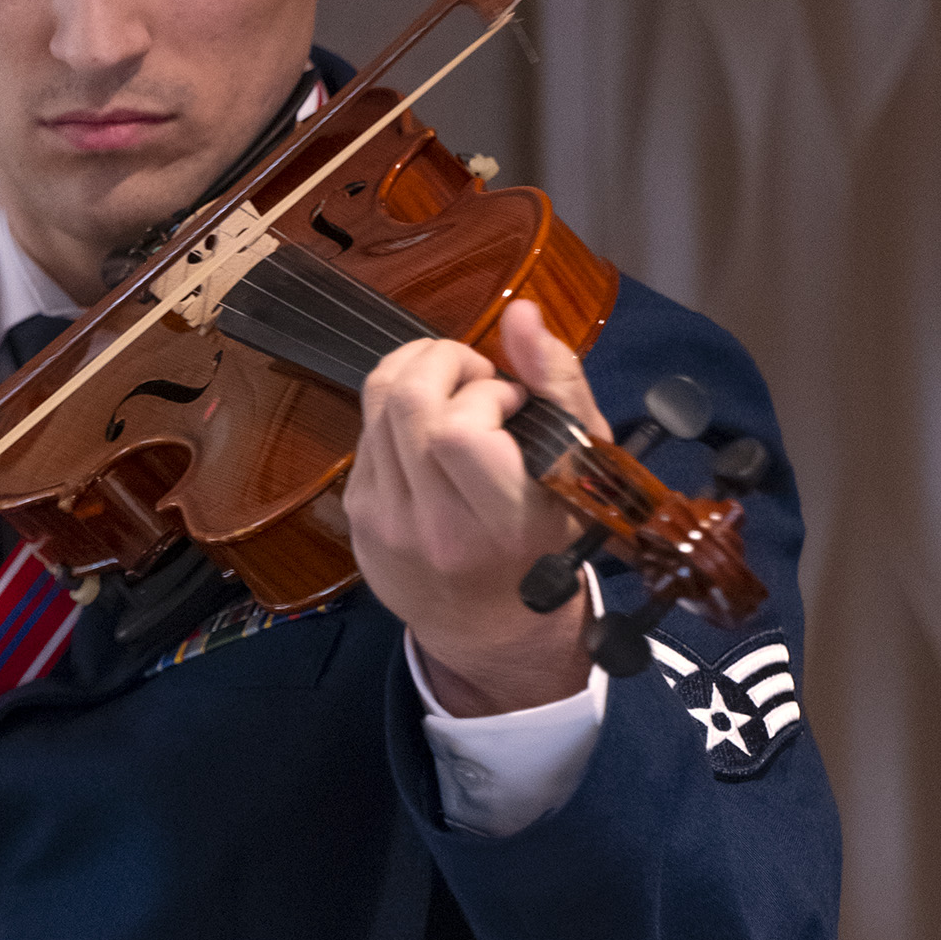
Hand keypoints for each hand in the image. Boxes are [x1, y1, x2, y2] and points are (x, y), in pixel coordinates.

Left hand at [342, 299, 608, 715]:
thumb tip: (521, 312)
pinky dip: (396, 409)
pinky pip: (364, 432)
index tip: (513, 403)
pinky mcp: (357, 516)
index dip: (484, 393)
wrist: (491, 627)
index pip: (458, 430)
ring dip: (417, 373)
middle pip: (407, 403)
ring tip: (455, 388)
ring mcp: (384, 523)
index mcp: (499, 523)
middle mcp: (433, 527)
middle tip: (477, 375)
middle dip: (443, 361)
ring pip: (377, 405)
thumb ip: (559, 384)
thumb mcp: (583, 466)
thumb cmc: (550, 539)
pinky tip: (430, 425)